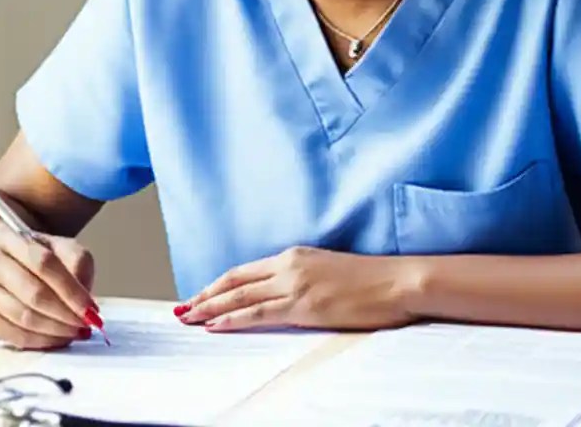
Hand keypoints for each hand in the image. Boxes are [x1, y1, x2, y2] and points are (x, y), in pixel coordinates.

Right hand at [0, 222, 97, 349]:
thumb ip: (77, 263)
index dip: (70, 289)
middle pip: (32, 293)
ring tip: (76, 332)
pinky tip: (57, 339)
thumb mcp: (59, 246)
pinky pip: (13, 336)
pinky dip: (40, 342)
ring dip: (55, 330)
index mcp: (6, 237)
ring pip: (22, 317)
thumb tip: (84, 299)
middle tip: (86, 325)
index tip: (91, 309)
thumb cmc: (33, 254)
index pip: (42, 263)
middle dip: (65, 314)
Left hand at [177, 246, 417, 332]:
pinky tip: (216, 325)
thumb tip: (283, 296)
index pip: (244, 271)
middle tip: (181, 309)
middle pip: (234, 282)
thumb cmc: (372, 281)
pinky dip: (233, 319)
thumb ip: (302, 279)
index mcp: (294, 256)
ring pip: (240, 298)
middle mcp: (289, 266)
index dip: (217, 285)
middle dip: (204, 296)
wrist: (399, 281)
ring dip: (210, 309)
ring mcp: (296, 285)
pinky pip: (259, 313)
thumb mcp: (328, 272)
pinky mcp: (304, 305)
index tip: (199, 295)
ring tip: (188, 319)